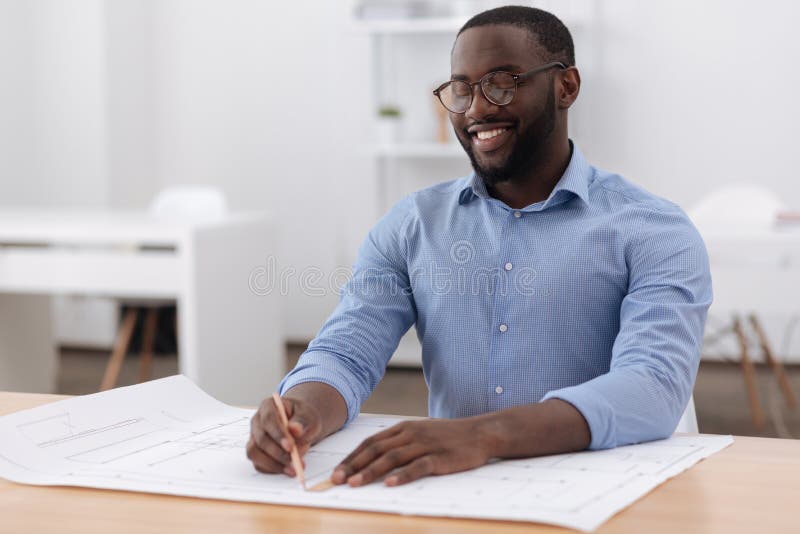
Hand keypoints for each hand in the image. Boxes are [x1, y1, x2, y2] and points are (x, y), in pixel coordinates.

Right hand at [246, 395, 322, 476]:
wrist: (301, 426)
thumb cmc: (303, 418)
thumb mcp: (308, 416)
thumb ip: (302, 421)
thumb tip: (295, 429)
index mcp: (268, 406)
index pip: (268, 419)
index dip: (278, 434)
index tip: (290, 446)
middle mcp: (257, 421)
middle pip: (260, 439)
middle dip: (277, 453)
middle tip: (294, 461)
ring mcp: (254, 437)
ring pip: (255, 453)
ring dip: (273, 464)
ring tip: (292, 469)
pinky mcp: (256, 452)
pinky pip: (258, 464)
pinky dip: (272, 469)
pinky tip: (287, 469)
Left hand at [331, 418, 493, 486]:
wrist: (480, 433)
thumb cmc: (447, 436)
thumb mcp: (420, 433)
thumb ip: (399, 442)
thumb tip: (373, 457)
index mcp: (403, 428)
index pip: (370, 442)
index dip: (352, 457)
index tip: (336, 472)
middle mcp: (411, 434)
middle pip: (376, 450)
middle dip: (354, 466)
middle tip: (337, 480)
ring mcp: (425, 445)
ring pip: (392, 458)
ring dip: (371, 471)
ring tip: (356, 484)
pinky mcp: (439, 457)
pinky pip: (418, 467)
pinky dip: (402, 476)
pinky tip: (390, 484)